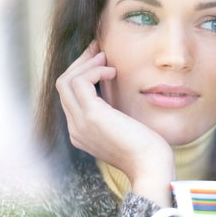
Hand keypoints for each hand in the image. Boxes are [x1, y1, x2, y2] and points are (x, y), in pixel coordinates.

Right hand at [56, 41, 174, 204]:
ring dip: (86, 63)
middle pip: (63, 86)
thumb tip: (116, 88)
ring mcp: (80, 123)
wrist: (151, 167)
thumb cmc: (147, 149)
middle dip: (80, 63)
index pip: (70, 96)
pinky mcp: (92, 116)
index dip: (82, 74)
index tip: (100, 59)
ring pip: (66, 81)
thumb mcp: (126, 128)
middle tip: (99, 49)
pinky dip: (93, 70)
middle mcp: (75, 129)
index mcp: (82, 132)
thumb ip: (116, 113)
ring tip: (106, 57)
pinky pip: (79, 82)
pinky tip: (112, 71)